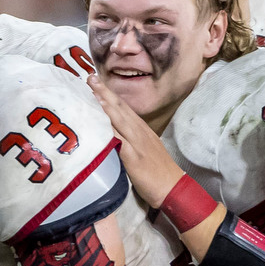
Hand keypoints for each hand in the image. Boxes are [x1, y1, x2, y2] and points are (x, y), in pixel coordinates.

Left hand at [86, 74, 181, 206]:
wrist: (174, 188)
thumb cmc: (159, 173)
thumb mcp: (146, 152)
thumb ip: (132, 142)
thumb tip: (115, 136)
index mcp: (142, 131)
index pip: (124, 109)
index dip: (111, 96)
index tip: (98, 83)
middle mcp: (140, 133)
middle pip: (120, 109)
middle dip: (105, 92)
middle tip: (90, 77)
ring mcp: (137, 143)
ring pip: (119, 119)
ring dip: (105, 104)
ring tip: (92, 90)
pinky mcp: (133, 157)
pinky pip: (118, 139)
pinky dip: (109, 128)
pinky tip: (99, 120)